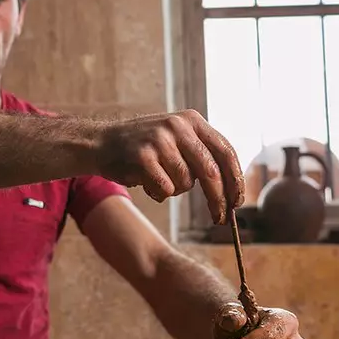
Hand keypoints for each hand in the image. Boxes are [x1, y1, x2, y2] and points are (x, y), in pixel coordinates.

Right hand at [97, 110, 243, 222]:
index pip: (226, 151)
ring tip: (159, 179)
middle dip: (218, 199)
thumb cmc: (144, 147)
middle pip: (211, 172)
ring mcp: (160, 141)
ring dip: (175, 190)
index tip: (238, 201)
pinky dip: (159, 193)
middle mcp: (178, 127)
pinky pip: (165, 190)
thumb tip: (231, 186)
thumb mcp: (176, 137)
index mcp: (192, 121)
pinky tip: (146, 182)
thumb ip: (201, 152)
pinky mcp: (143, 158)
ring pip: (185, 183)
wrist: (101, 143)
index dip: (236, 179)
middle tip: (220, 218)